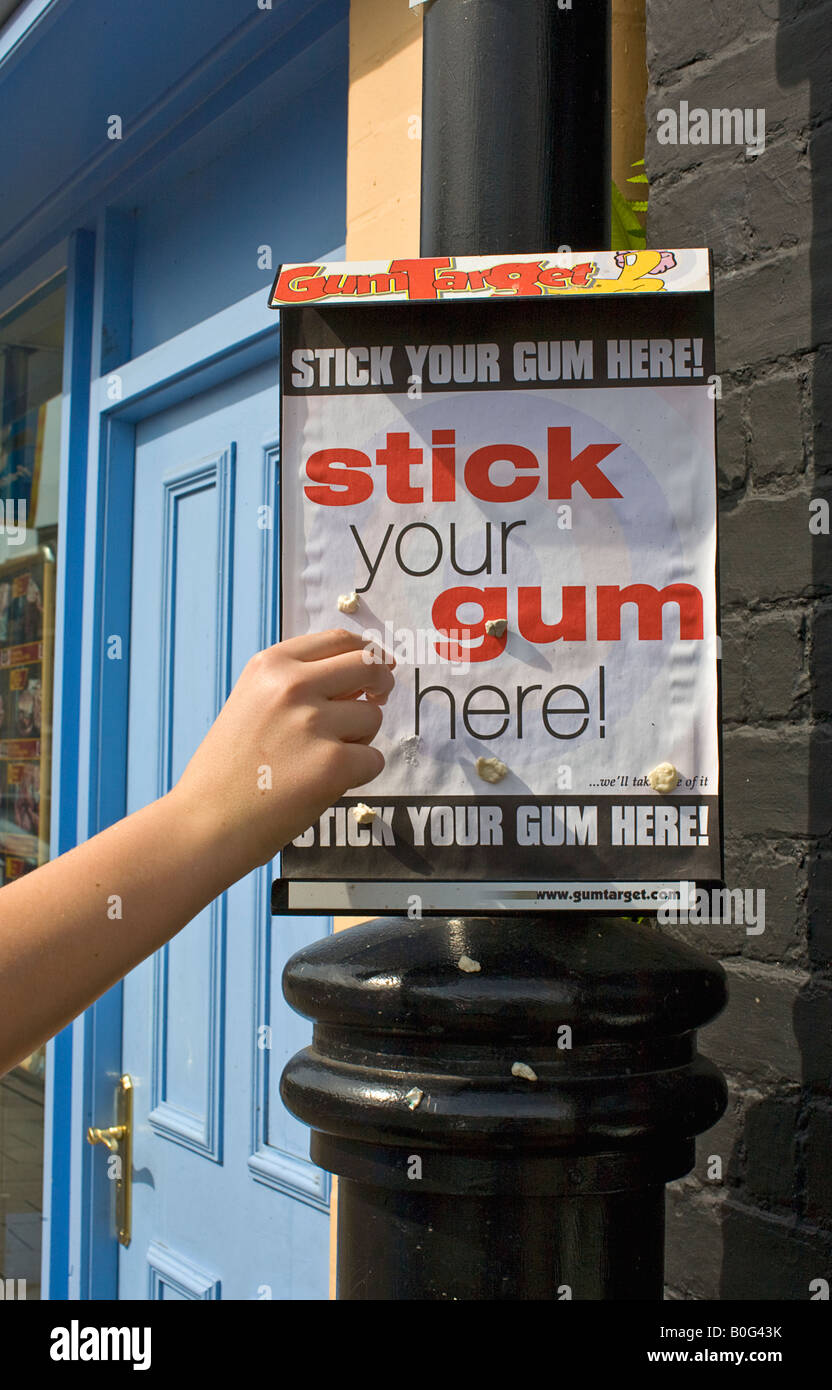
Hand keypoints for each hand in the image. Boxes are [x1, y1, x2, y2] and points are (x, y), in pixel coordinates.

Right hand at [170, 629, 394, 877]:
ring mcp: (313, 724)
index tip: (378, 663)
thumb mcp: (252, 703)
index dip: (366, 652)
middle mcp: (292, 686)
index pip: (338, 640)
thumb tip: (361, 677)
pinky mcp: (332, 764)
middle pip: (367, 665)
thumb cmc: (229, 769)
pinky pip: (373, 760)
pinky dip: (358, 775)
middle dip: (382, 681)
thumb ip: (299, 684)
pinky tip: (321, 786)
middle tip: (379, 699)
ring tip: (317, 761)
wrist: (205, 823)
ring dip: (359, 739)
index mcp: (270, 665)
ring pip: (372, 717)